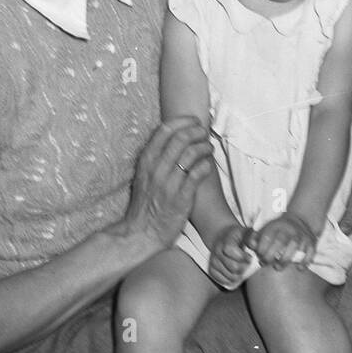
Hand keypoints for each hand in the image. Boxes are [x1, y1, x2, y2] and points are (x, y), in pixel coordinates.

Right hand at [122, 117, 213, 249]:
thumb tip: (177, 136)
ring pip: (192, 153)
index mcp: (146, 161)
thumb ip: (157, 156)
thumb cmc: (146, 202)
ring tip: (209, 148)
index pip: (165, 130)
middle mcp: (156, 169)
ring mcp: (169, 183)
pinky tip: (207, 166)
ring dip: (205, 147)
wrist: (142, 231)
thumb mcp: (144, 174)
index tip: (194, 120)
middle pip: (181, 138)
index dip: (183, 121)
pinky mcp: (181, 197)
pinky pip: (198, 173)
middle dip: (197, 131)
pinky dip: (206, 165)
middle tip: (204, 133)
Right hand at [207, 224, 254, 288]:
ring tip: (243, 269)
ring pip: (229, 276)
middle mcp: (217, 250)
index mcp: (226, 239)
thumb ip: (253, 237)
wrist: (223, 237)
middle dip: (244, 268)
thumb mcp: (247, 232)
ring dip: (239, 275)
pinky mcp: (211, 270)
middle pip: (232, 267)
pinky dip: (231, 280)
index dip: (242, 256)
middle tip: (248, 265)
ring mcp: (213, 261)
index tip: (250, 258)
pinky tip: (235, 274)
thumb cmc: (239, 237)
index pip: (229, 249)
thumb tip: (255, 245)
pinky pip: (222, 280)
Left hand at [248, 212, 315, 269]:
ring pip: (294, 246)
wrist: (301, 219)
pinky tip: (298, 268)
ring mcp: (301, 236)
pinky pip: (310, 252)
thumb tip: (251, 246)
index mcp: (276, 226)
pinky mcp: (311, 242)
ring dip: (285, 259)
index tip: (259, 256)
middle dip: (271, 256)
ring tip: (278, 266)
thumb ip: (255, 238)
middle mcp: (289, 229)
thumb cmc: (279, 229)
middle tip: (266, 263)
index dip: (261, 249)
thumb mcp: (266, 229)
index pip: (267, 237)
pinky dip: (305, 261)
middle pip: (280, 242)